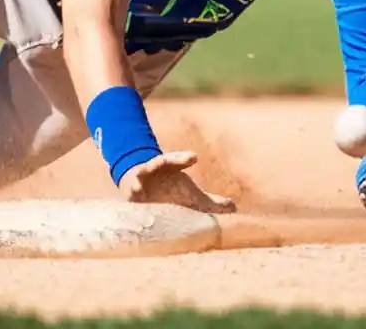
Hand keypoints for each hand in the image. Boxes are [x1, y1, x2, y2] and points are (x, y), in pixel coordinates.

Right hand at [118, 150, 235, 213]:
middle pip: (160, 161)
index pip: (176, 161)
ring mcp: (140, 180)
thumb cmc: (169, 190)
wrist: (140, 187)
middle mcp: (154, 169)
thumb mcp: (190, 195)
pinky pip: (130, 194)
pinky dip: (131, 196)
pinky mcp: (131, 194)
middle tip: (181, 160)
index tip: (194, 157)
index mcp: (169, 167)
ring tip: (140, 184)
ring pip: (141, 175)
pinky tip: (132, 199)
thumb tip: (235, 208)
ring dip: (140, 177)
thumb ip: (210, 202)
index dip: (182, 158)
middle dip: (168, 160)